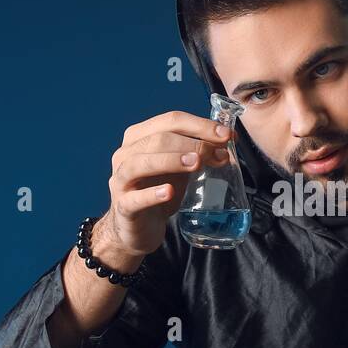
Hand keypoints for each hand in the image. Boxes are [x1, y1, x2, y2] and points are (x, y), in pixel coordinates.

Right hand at [98, 110, 231, 259]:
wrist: (138, 227)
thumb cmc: (159, 189)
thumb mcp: (180, 167)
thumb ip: (199, 151)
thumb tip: (227, 140)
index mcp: (139, 136)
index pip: (171, 120)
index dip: (201, 125)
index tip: (227, 135)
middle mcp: (125, 153)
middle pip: (158, 139)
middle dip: (193, 143)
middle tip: (219, 153)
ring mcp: (121, 180)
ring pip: (140, 163)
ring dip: (171, 161)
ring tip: (196, 163)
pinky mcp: (123, 207)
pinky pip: (134, 198)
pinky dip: (152, 194)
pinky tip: (169, 192)